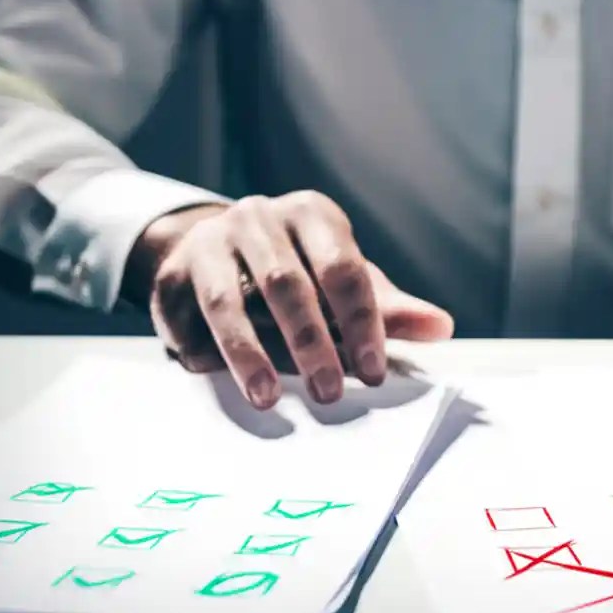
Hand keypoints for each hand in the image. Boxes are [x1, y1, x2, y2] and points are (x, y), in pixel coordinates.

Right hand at [124, 192, 453, 408]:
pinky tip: (216, 380)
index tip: (373, 372)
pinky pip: (187, 317)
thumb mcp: (344, 282)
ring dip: (249, 352)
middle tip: (328, 392)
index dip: (361, 322)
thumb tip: (442, 328)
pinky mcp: (171, 275)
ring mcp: (209, 242)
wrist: (213, 252)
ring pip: (229, 299)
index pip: (343, 268)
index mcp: (311, 214)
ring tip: (268, 398)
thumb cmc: (297, 270)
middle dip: (309, 341)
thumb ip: (388, 309)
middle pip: (286, 282)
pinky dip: (204, 351)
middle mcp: (258, 217)